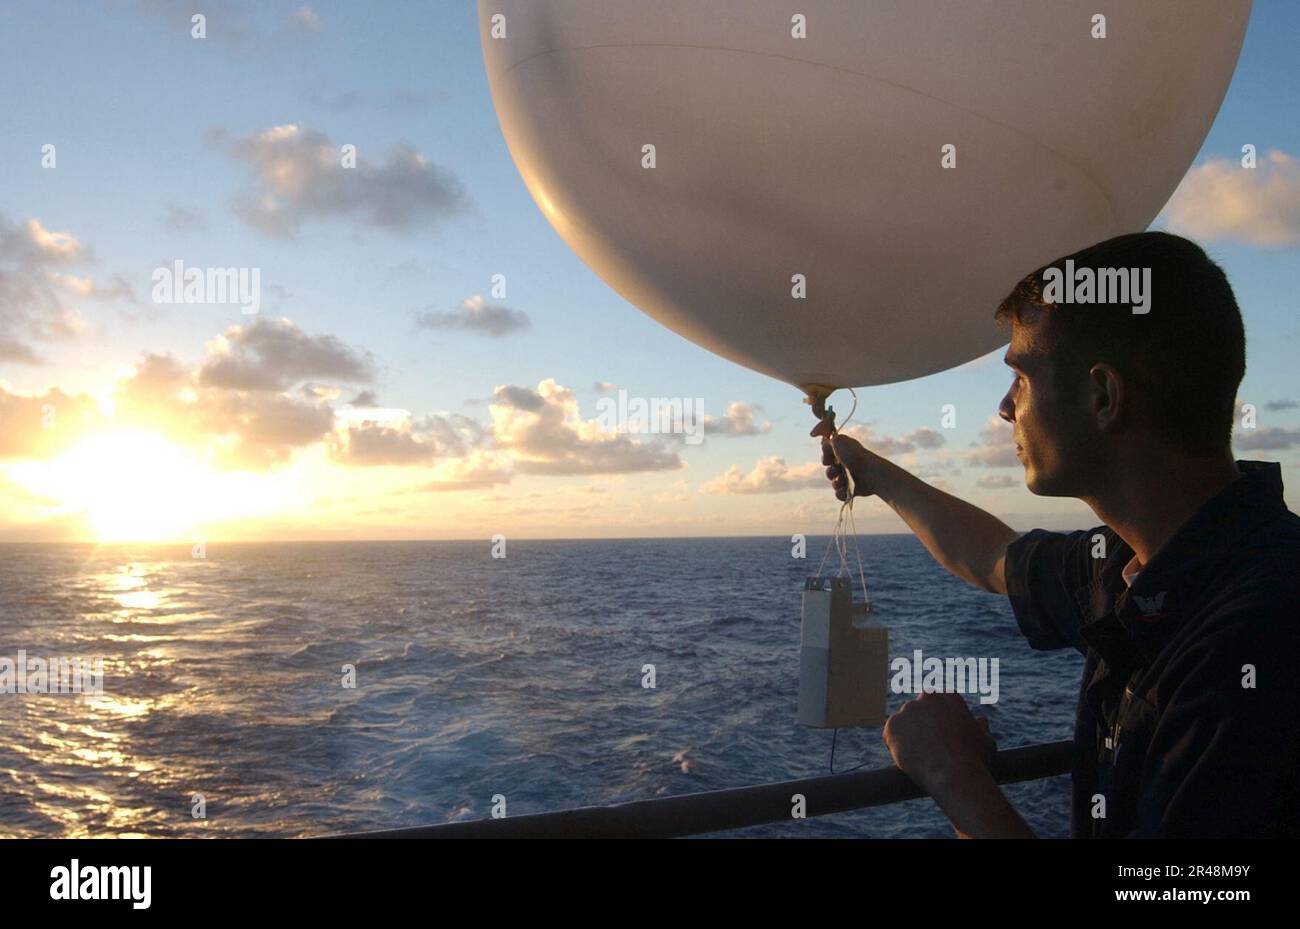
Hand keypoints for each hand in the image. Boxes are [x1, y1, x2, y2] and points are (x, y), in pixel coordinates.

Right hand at [821, 433, 874, 500]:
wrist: (871, 473)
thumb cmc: (855, 456)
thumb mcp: (839, 441)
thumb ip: (828, 442)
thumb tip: (823, 445)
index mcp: (845, 453)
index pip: (829, 457)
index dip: (826, 459)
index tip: (828, 460)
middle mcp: (848, 465)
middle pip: (830, 471)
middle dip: (830, 472)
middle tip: (836, 470)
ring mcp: (851, 478)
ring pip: (834, 483)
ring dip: (836, 483)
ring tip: (842, 482)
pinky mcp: (853, 490)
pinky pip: (840, 494)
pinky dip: (840, 493)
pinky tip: (845, 490)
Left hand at [882, 692, 996, 793]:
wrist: (953, 774)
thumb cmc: (974, 759)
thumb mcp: (985, 740)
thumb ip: (980, 728)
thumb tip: (981, 721)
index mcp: (948, 696)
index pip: (937, 704)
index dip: (937, 721)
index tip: (939, 736)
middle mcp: (926, 697)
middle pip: (919, 710)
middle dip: (921, 724)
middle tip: (926, 746)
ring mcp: (907, 710)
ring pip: (904, 722)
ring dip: (907, 735)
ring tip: (918, 754)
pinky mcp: (892, 725)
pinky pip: (890, 734)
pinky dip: (894, 744)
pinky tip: (905, 757)